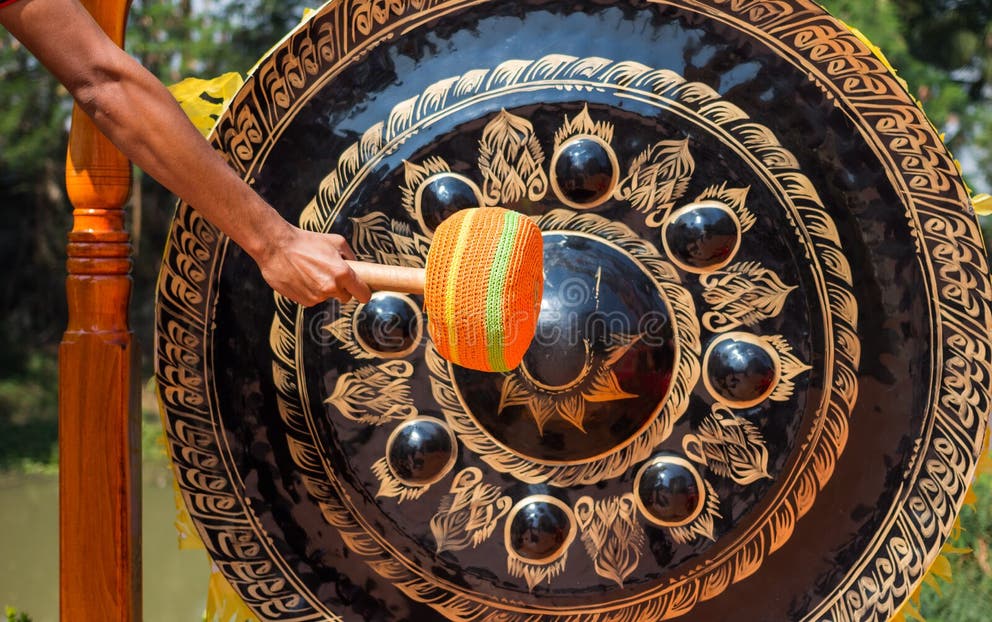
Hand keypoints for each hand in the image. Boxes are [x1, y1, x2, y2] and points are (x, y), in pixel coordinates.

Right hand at [255, 224, 371, 305]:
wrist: (276, 246)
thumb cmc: (306, 241)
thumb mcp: (336, 241)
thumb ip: (350, 256)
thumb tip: (357, 267)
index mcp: (342, 273)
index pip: (363, 294)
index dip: (364, 293)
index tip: (362, 292)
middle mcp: (331, 288)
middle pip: (345, 297)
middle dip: (342, 288)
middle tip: (330, 273)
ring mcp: (317, 297)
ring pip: (327, 296)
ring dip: (323, 288)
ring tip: (310, 271)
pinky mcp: (304, 301)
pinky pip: (313, 299)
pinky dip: (310, 291)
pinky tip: (301, 277)